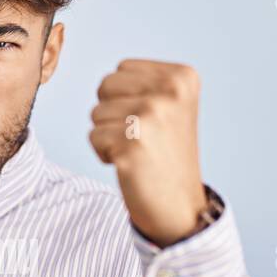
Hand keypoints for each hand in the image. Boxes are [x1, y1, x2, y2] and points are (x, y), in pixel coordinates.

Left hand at [89, 59, 208, 246]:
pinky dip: (105, 154)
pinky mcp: (132, 143)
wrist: (179, 206)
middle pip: (105, 86)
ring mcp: (151, 117)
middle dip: (113, 113)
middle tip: (142, 138)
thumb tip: (105, 74)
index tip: (152, 122)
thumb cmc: (166, 155)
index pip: (121, 70)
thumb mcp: (171, 105)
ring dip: (109, 136)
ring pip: (96, 113)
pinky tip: (130, 165)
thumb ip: (144, 82)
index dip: (126, 98)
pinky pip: (93, 137)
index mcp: (182, 77)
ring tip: (138, 151)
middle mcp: (170, 92)